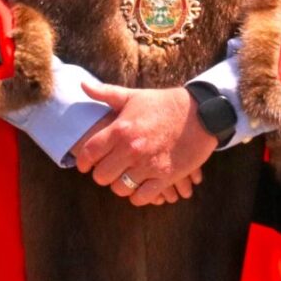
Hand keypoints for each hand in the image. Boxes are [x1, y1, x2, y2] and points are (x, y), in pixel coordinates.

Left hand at [75, 82, 218, 206]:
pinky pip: (143, 197)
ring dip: (119, 185)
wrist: (198, 114)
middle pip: (102, 175)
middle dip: (101, 175)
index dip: (83, 162)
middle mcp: (131, 150)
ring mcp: (149, 165)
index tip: (84, 165)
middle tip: (106, 171)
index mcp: (119, 130)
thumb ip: (104, 93)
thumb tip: (82, 84)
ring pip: (120, 188)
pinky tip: (138, 186)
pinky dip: (138, 196)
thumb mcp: (132, 96)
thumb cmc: (161, 104)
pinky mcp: (166, 177)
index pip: (90, 153)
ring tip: (122, 178)